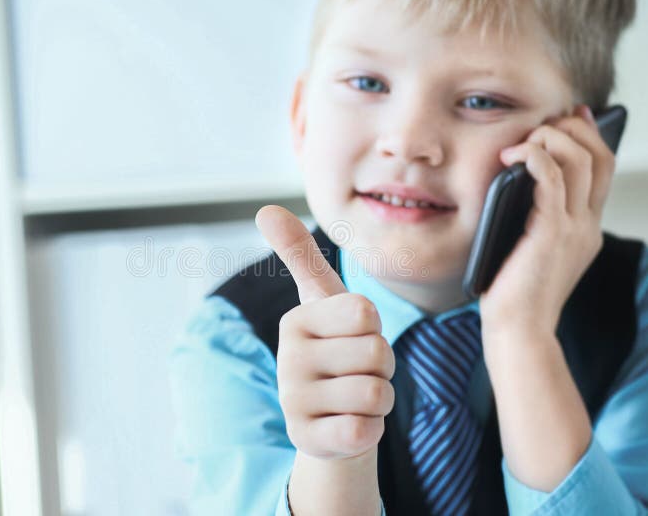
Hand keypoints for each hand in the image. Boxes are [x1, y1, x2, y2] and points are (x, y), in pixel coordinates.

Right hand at [255, 205, 395, 459]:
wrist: (329, 421)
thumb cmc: (335, 351)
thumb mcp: (323, 302)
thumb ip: (300, 254)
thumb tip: (264, 208)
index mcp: (295, 321)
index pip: (365, 312)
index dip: (374, 328)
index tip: (355, 337)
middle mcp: (287, 358)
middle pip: (377, 354)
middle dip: (382, 367)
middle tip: (357, 373)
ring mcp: (293, 402)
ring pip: (378, 394)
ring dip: (379, 399)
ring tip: (353, 398)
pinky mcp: (306, 440)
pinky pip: (365, 432)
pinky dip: (370, 430)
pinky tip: (349, 426)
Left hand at [479, 105, 614, 335]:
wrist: (519, 330)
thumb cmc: (515, 292)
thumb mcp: (531, 248)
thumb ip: (535, 217)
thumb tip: (516, 180)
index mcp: (586, 227)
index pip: (603, 168)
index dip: (589, 135)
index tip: (570, 116)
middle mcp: (588, 224)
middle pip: (599, 156)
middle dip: (572, 129)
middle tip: (540, 125)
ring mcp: (574, 228)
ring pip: (580, 160)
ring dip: (550, 138)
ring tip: (522, 143)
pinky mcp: (551, 233)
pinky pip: (551, 179)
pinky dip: (535, 157)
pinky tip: (514, 156)